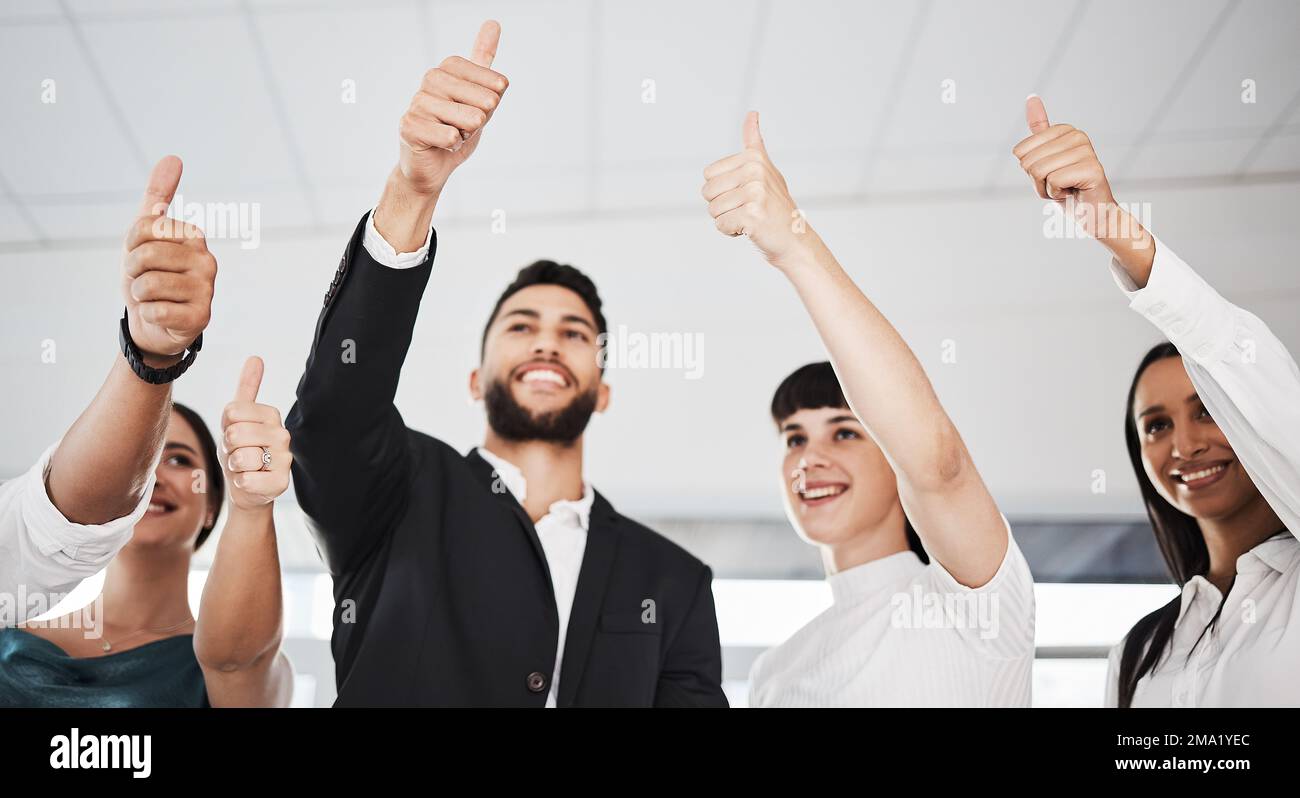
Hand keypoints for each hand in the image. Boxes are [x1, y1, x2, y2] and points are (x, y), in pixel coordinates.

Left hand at [122, 156, 216, 362]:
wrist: (155, 324)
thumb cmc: (150, 276)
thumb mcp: (145, 234)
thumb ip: (158, 196)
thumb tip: (173, 158)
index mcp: (194, 236)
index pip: (147, 226)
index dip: (131, 243)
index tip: (139, 254)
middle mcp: (207, 260)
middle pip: (146, 256)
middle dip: (132, 271)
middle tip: (143, 280)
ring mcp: (207, 290)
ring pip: (149, 284)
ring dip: (139, 295)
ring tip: (152, 298)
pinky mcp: (202, 317)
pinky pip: (155, 310)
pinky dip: (149, 315)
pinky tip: (162, 315)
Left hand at [221, 357, 290, 509]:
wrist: (248, 487)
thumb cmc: (241, 450)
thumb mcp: (237, 419)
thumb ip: (246, 388)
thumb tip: (256, 357)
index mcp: (272, 414)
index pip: (232, 412)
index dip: (225, 426)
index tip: (235, 434)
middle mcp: (283, 434)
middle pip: (235, 434)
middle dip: (229, 448)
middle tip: (238, 453)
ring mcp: (284, 459)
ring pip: (241, 457)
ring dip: (235, 466)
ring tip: (246, 467)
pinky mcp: (281, 482)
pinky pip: (247, 479)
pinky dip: (242, 483)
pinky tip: (251, 481)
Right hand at [395, 20, 507, 196]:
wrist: (432, 166)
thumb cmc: (456, 129)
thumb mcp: (480, 97)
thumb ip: (485, 64)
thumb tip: (493, 22)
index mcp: (448, 68)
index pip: (492, 82)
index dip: (492, 102)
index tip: (478, 109)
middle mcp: (431, 79)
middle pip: (484, 101)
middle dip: (480, 122)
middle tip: (462, 126)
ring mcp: (417, 101)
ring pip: (469, 120)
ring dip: (466, 135)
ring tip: (451, 134)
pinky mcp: (409, 126)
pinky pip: (449, 136)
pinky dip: (452, 146)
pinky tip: (440, 145)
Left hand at [702, 112, 810, 267]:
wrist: (795, 239)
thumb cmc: (776, 206)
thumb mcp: (766, 169)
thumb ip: (754, 143)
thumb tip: (752, 113)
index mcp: (753, 157)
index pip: (708, 175)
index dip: (721, 190)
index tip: (744, 194)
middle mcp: (755, 171)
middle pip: (707, 192)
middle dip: (722, 206)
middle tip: (746, 209)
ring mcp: (755, 192)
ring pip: (713, 210)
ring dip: (727, 219)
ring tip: (750, 218)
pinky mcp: (752, 214)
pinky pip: (721, 225)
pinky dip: (731, 232)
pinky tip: (751, 229)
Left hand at [1013, 95, 1153, 280]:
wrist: (1091, 214)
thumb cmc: (1067, 188)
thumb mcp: (1044, 158)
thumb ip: (1039, 129)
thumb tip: (1031, 96)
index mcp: (1065, 130)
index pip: (1020, 151)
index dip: (1029, 171)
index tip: (1049, 175)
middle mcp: (1079, 135)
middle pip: (1028, 161)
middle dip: (1037, 182)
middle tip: (1059, 185)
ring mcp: (1087, 151)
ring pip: (1039, 171)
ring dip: (1047, 189)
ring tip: (1066, 188)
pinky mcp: (1093, 169)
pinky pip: (1053, 181)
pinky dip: (1057, 194)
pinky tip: (1073, 193)